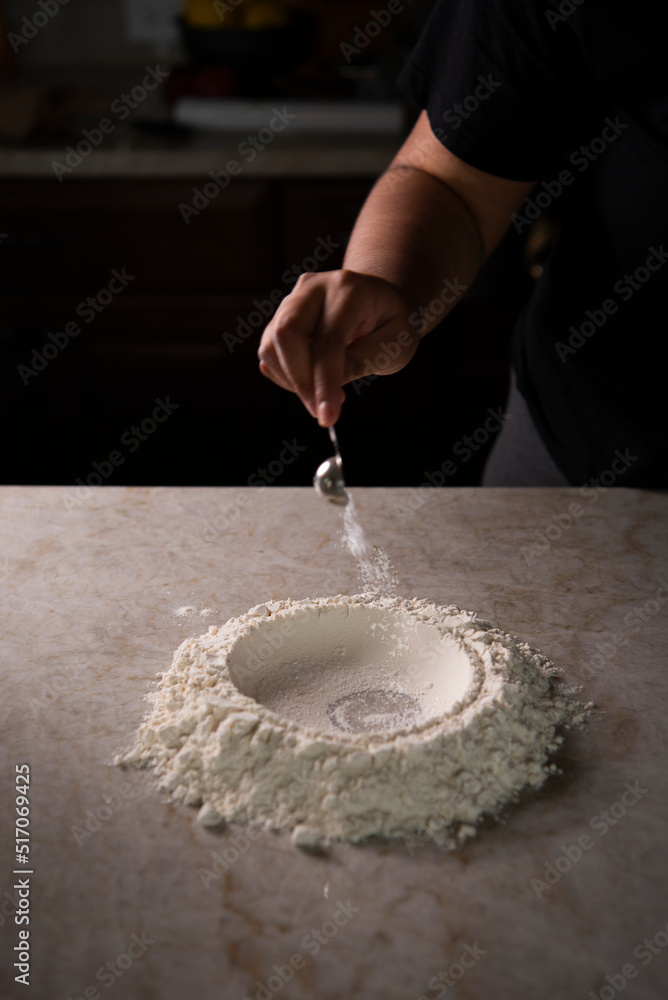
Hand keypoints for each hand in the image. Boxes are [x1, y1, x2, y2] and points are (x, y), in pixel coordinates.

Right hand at [258, 269, 420, 426]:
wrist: (379, 301)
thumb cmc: (391, 322)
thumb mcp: (397, 343)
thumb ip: (366, 359)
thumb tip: (331, 383)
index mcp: (349, 290)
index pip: (329, 339)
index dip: (325, 381)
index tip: (327, 417)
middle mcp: (314, 288)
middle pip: (287, 332)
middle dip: (300, 380)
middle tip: (321, 410)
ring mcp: (293, 300)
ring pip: (271, 346)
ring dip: (292, 381)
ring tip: (324, 393)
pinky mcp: (279, 317)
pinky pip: (269, 353)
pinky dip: (286, 376)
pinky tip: (313, 380)